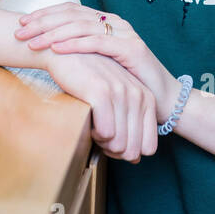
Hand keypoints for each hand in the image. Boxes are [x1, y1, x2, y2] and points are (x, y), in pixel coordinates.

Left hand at [18, 4, 181, 121]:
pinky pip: (97, 42)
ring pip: (81, 26)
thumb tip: (48, 53)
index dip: (44, 14)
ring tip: (32, 41)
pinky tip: (56, 49)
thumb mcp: (99, 66)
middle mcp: (114, 22)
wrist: (163, 100)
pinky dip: (74, 44)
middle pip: (72, 14)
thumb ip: (81, 55)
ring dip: (53, 33)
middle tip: (20, 32)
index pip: (69, 10)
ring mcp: (124, 32)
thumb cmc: (128, 84)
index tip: (21, 24)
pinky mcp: (131, 47)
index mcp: (104, 22)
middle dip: (42, 22)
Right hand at [42, 49, 157, 162]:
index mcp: (147, 99)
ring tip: (93, 127)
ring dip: (102, 144)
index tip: (114, 143)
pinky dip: (93, 134)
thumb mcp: (118, 101)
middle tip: (100, 139)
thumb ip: (130, 126)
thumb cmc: (90, 81)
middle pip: (132, 150)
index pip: (148, 147)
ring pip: (118, 144)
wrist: (66, 54)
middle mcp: (138, 95)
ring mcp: (121, 93)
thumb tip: (134, 158)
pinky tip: (88, 120)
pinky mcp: (101, 92)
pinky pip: (104, 132)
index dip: (129, 152)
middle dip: (115, 152)